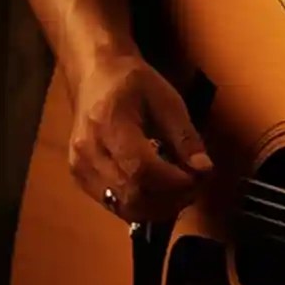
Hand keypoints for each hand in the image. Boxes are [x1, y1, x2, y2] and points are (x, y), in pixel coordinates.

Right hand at [67, 54, 211, 222]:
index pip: (141, 170)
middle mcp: (88, 152)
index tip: (199, 178)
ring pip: (121, 206)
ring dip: (157, 208)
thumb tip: (204, 169)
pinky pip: (113, 204)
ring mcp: (79, 168)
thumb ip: (185, 137)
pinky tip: (159, 192)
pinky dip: (140, 205)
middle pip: (131, 195)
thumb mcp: (167, 101)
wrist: (95, 75)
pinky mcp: (80, 178)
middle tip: (195, 189)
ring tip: (180, 193)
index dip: (174, 182)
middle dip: (170, 200)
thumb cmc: (133, 82)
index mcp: (108, 125)